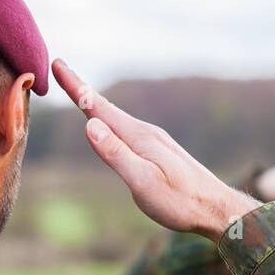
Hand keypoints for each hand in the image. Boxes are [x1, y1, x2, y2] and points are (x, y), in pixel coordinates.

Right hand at [52, 58, 257, 242]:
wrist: (217, 210)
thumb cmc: (180, 202)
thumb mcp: (143, 182)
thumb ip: (116, 153)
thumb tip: (90, 124)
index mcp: (139, 137)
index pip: (99, 108)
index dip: (76, 87)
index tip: (57, 64)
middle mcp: (146, 133)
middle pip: (106, 108)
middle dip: (81, 91)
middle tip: (60, 69)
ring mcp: (155, 142)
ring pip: (117, 119)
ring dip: (95, 105)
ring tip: (78, 94)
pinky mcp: (159, 153)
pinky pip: (127, 131)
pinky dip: (111, 122)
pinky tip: (110, 126)